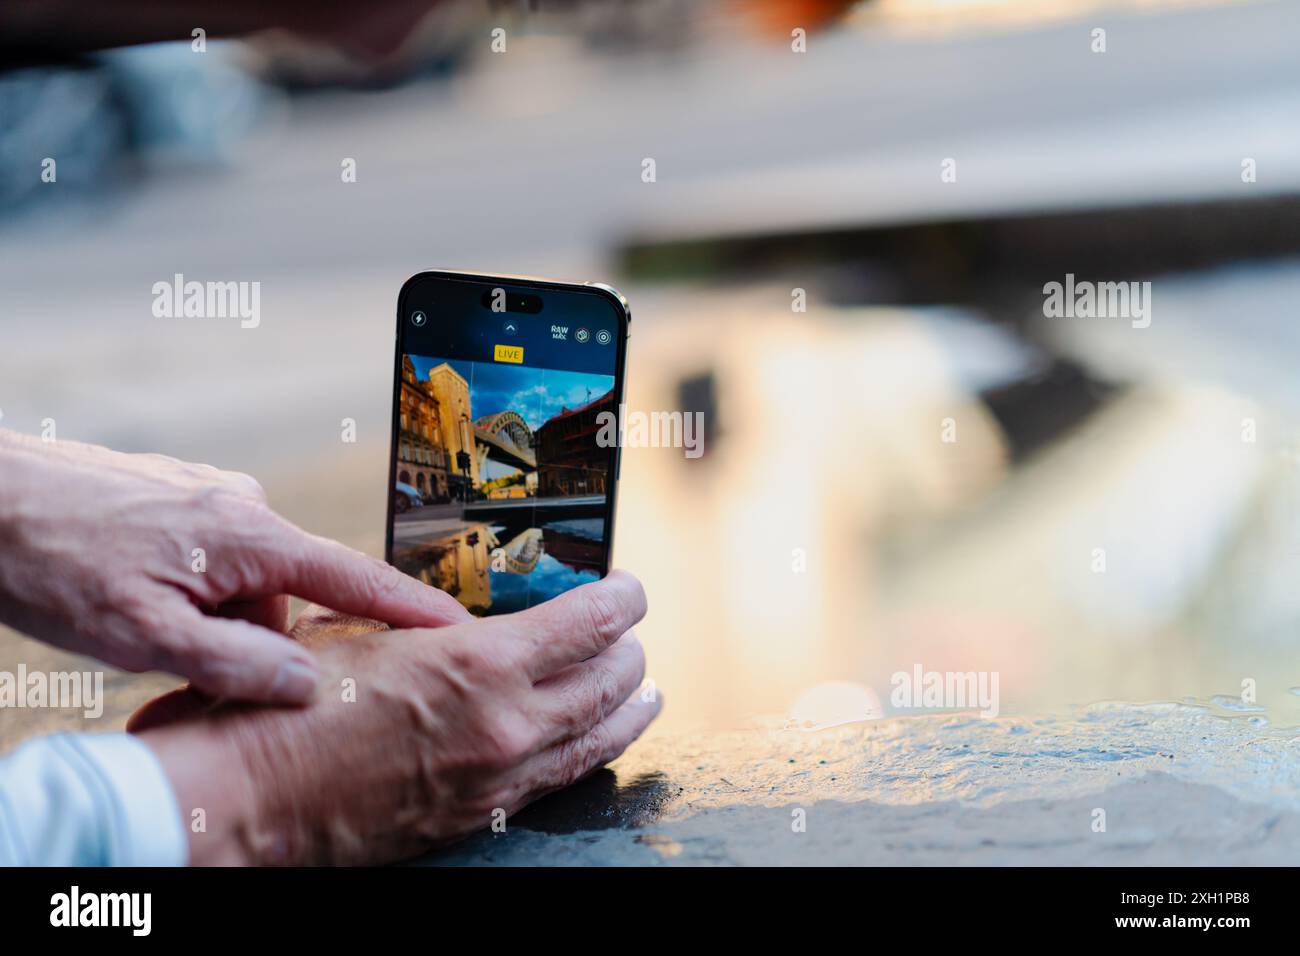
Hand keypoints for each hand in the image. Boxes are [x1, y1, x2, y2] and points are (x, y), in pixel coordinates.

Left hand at [0, 429, 468, 703]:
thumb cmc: (50, 559)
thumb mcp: (142, 635)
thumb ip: (236, 661)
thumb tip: (310, 680)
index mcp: (250, 537)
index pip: (356, 579)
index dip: (413, 609)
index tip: (461, 626)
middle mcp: (244, 506)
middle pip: (293, 592)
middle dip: (260, 635)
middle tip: (191, 661)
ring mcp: (212, 495)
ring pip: (248, 580)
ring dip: (217, 616)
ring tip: (143, 625)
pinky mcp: (183, 495)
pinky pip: (218, 557)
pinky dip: (195, 589)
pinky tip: (137, 594)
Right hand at [131, 571, 659, 864]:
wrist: (246, 798)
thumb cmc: (289, 704)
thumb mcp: (363, 631)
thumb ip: (430, 627)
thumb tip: (465, 625)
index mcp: (481, 663)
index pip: (589, 624)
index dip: (622, 600)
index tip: (631, 588)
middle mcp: (507, 723)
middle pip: (607, 682)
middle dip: (630, 652)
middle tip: (635, 636)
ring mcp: (498, 777)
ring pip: (596, 740)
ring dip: (629, 710)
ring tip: (647, 693)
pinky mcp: (480, 816)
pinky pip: (557, 782)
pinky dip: (587, 755)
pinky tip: (590, 745)